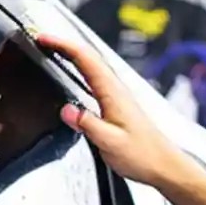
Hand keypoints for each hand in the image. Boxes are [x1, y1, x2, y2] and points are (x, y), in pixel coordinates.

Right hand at [36, 33, 197, 188]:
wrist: (162, 165)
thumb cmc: (142, 154)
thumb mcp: (109, 142)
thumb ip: (87, 124)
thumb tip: (66, 110)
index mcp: (113, 93)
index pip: (86, 60)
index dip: (63, 45)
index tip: (45, 39)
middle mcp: (115, 90)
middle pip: (88, 57)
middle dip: (64, 44)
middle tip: (43, 40)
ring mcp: (116, 96)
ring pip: (91, 66)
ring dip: (72, 55)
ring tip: (53, 51)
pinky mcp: (116, 104)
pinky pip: (94, 79)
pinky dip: (80, 70)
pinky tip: (74, 76)